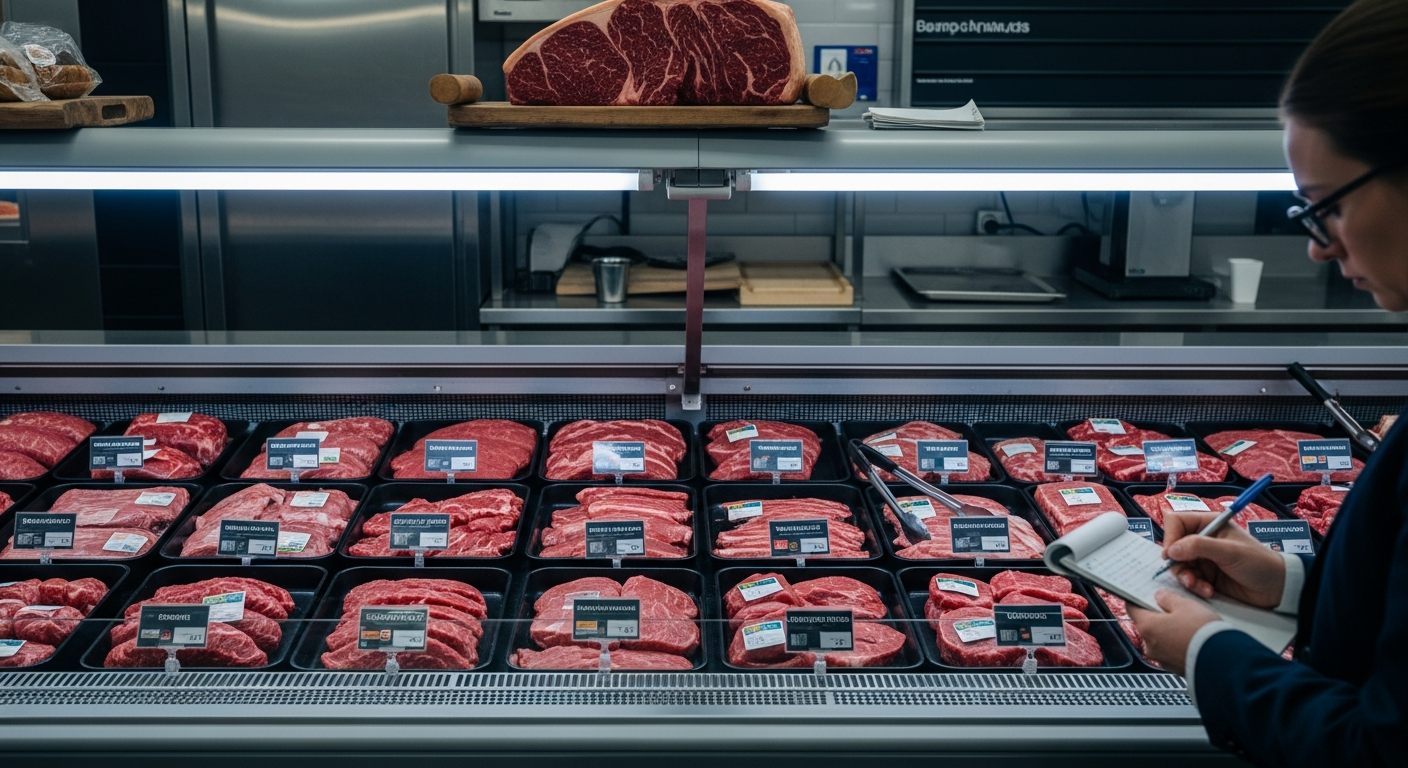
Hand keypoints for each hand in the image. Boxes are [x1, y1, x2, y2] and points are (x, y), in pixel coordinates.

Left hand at [1128, 590, 1220, 675]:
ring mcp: (1163, 660)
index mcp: (1147, 627)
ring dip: (1170, 631)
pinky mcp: (1176, 669)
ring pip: (1161, 640)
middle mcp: (1150, 646)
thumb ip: (1168, 598)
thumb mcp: (1186, 605)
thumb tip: (1160, 596)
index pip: (1132, 608)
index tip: (1144, 594)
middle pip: (1148, 625)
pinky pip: (1173, 652)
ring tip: (1189, 624)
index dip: (1137, 599)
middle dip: (1159, 616)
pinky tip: (1194, 638)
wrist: (1224, 662)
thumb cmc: (1202, 632)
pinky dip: (1179, 645)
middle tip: (1174, 608)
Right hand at [1162, 511, 1286, 607]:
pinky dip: (1195, 587)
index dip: (1171, 537)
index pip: (1176, 523)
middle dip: (1178, 563)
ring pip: (1179, 565)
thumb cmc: (1258, 563)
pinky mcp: (1205, 576)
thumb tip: (1171, 550)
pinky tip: (1208, 591)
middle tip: (1187, 576)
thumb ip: (1199, 547)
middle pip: (1173, 547)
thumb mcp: (1229, 552)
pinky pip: (1188, 579)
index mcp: (1208, 524)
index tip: (1172, 555)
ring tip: (1200, 586)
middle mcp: (1203, 539)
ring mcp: (1203, 558)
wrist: (1276, 589)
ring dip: (1186, 578)